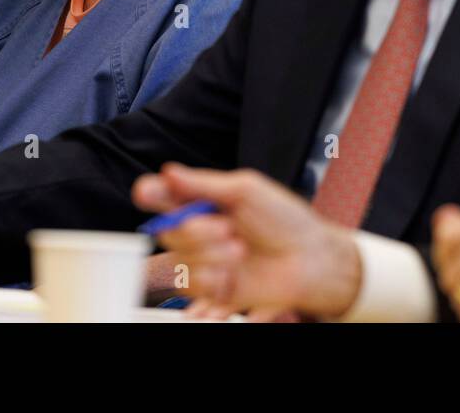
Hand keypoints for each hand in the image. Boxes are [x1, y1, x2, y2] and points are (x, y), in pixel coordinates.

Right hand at [132, 163, 361, 318]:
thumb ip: (204, 185)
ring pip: (179, 259)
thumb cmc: (286, 220)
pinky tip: (232, 272)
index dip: (151, 193)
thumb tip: (168, 172)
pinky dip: (210, 277)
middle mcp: (201, 230)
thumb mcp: (247, 191)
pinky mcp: (214, 287)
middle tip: (228, 228)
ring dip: (208, 255)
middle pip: (167, 230)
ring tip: (240, 251)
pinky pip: (192, 284)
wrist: (311, 259)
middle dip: (195, 230)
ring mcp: (207, 259)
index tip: (147, 192)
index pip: (166, 195)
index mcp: (207, 201)